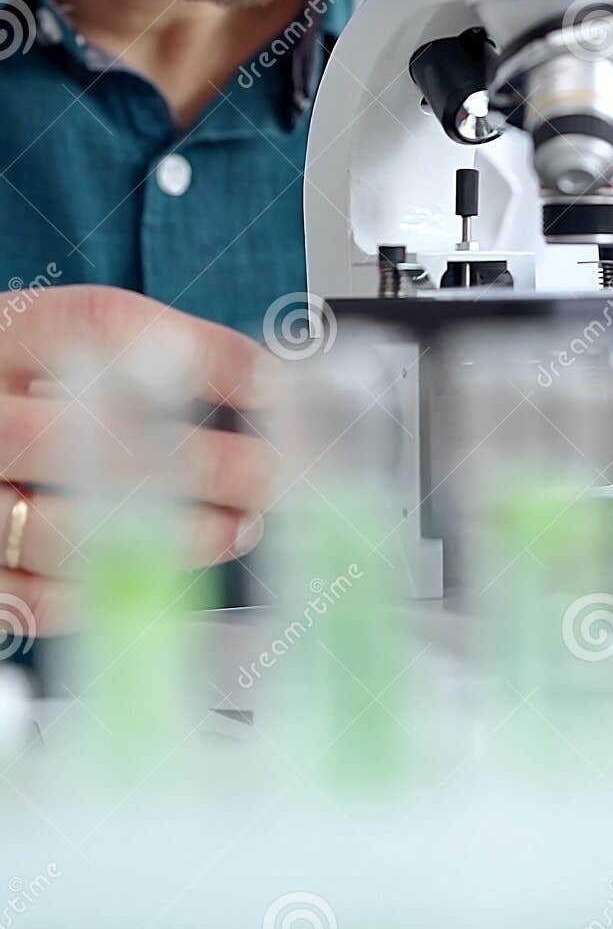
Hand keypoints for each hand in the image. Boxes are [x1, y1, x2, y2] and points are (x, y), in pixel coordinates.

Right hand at [0, 285, 277, 637]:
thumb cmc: (11, 389)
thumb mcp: (47, 345)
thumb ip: (123, 357)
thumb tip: (253, 385)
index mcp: (7, 334)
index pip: (107, 328)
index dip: (200, 354)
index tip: (269, 382)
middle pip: (93, 438)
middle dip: (204, 465)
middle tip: (270, 475)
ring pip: (70, 531)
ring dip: (174, 538)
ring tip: (238, 528)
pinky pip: (40, 600)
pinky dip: (116, 590)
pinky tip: (172, 574)